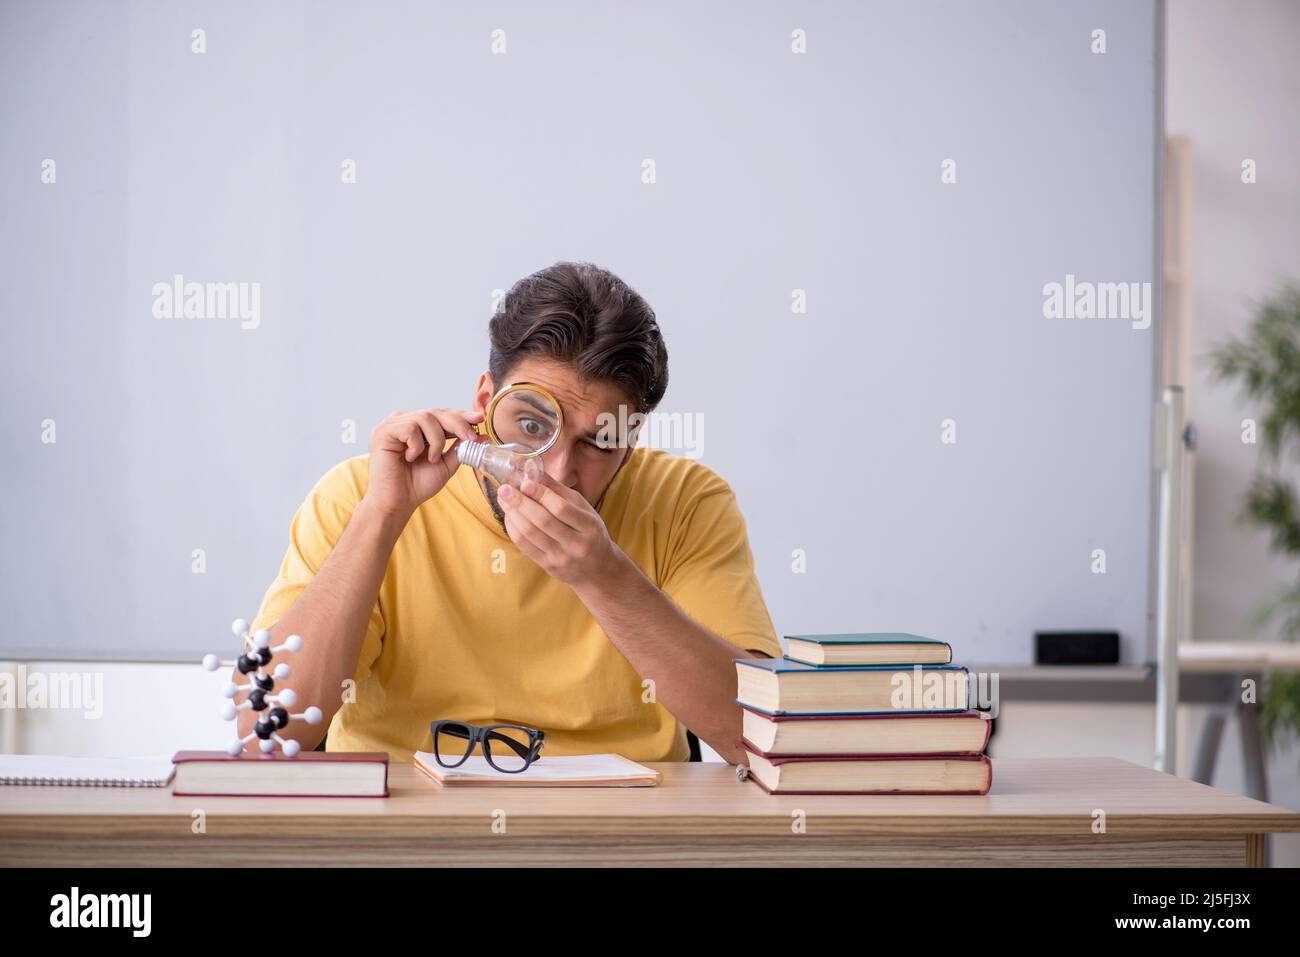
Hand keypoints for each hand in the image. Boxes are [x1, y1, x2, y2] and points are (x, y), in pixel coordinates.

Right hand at [365, 408, 483, 518]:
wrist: (397, 503)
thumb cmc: (417, 485)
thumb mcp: (446, 464)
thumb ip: (460, 448)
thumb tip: (481, 435)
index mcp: (418, 427)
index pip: (442, 414)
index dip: (461, 415)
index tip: (479, 419)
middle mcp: (404, 421)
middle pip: (436, 412)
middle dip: (457, 423)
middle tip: (469, 436)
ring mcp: (392, 425)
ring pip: (425, 417)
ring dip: (436, 440)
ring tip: (432, 459)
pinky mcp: (382, 432)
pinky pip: (409, 428)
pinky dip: (417, 445)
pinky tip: (411, 458)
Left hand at [497, 472, 620, 587]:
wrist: (597, 569)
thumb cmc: (589, 532)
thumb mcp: (583, 508)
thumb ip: (557, 489)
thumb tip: (533, 468)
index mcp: (589, 526)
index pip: (561, 508)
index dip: (540, 494)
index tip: (525, 482)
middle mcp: (576, 544)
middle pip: (543, 521)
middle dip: (520, 502)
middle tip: (505, 489)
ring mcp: (561, 557)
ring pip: (530, 534)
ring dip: (513, 514)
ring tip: (504, 500)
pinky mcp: (548, 566)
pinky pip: (525, 546)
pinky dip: (513, 529)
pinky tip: (510, 516)